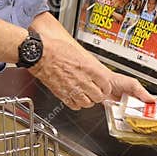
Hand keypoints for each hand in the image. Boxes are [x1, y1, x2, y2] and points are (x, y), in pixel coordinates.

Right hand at [29, 36, 152, 109]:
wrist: (39, 53)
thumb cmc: (56, 50)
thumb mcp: (79, 54)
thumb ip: (91, 67)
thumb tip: (98, 75)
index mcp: (91, 68)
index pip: (108, 85)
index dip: (109, 88)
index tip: (117, 92)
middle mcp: (84, 79)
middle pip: (100, 96)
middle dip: (98, 93)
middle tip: (93, 87)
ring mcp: (73, 88)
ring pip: (89, 103)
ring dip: (88, 98)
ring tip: (81, 89)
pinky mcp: (63, 94)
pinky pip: (76, 105)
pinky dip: (76, 102)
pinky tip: (72, 94)